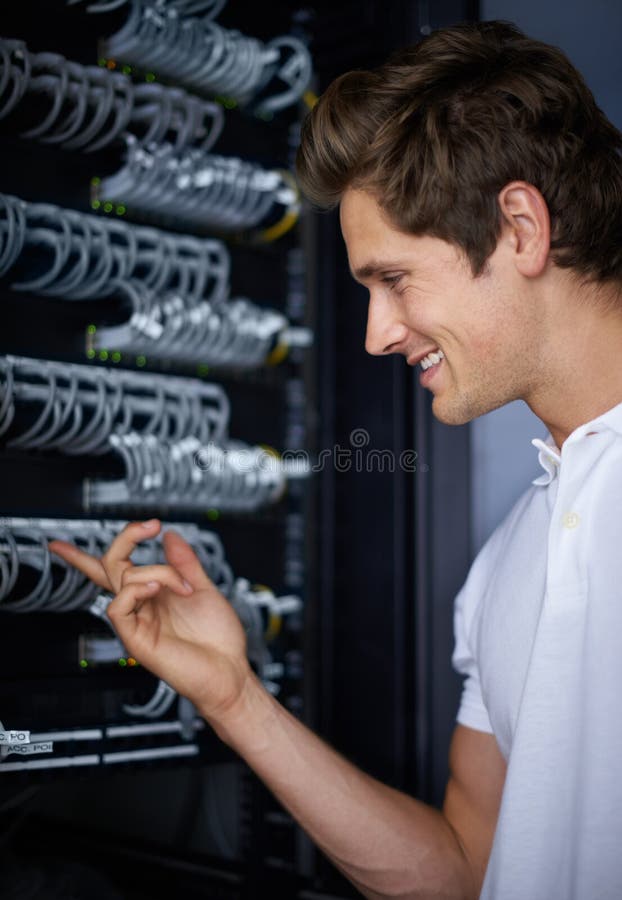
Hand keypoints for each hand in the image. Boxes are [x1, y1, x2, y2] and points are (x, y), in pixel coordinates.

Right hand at [49, 520, 252, 722]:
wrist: (230, 671)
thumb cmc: (218, 639)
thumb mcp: (204, 589)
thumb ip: (185, 563)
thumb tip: (170, 536)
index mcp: (152, 594)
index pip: (112, 571)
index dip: (81, 557)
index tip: (62, 543)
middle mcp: (140, 606)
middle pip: (111, 565)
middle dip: (127, 538)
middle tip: (150, 526)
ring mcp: (137, 622)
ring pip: (122, 579)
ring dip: (159, 571)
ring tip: (185, 587)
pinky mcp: (136, 639)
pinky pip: (118, 607)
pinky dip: (137, 590)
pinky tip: (158, 590)